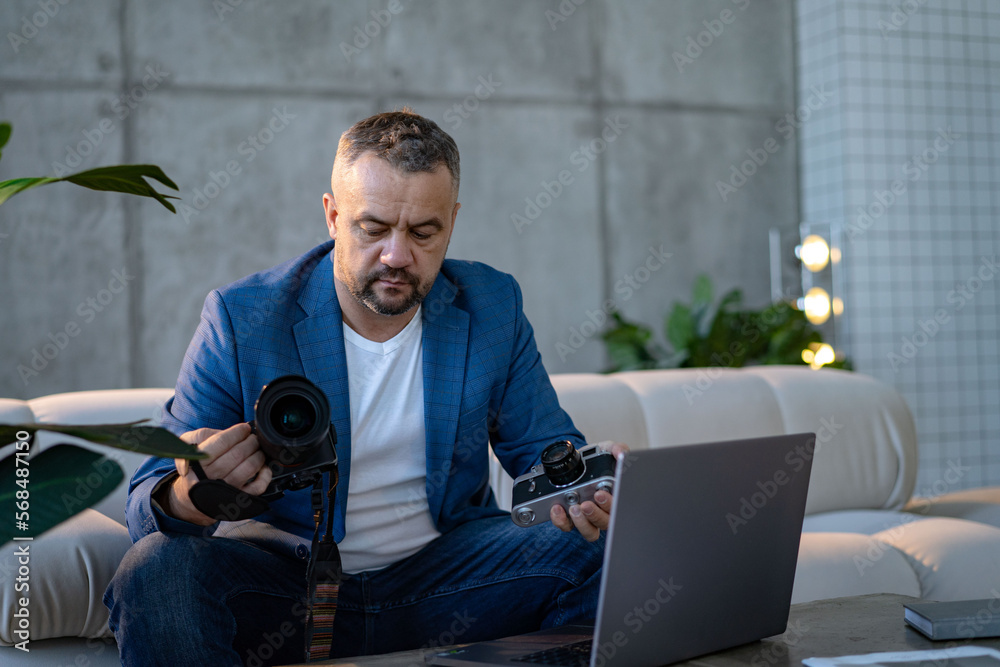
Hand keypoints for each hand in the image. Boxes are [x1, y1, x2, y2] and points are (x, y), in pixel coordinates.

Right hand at [158, 423, 272, 525]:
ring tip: (257, 450)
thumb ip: (202, 435)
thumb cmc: (192, 467)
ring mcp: (225, 491)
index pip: (222, 442)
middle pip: (238, 454)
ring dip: (258, 455)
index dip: (237, 432)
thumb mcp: (187, 447)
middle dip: (250, 442)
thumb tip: (230, 432)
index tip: (244, 428)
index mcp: (196, 463)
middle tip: (252, 438)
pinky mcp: (237, 500)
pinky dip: (265, 474)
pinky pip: (257, 487)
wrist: (188, 499)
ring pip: (249, 468)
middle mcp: (210, 478)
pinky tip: (262, 467)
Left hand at [550, 441, 629, 541]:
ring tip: (574, 508)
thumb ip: (618, 449)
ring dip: (582, 523)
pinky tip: (557, 509)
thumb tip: (621, 454)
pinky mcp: (571, 518)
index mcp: (616, 496)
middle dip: (596, 514)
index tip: (601, 494)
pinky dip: (562, 521)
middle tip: (587, 503)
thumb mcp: (608, 449)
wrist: (575, 460)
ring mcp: (588, 516)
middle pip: (606, 522)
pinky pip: (568, 527)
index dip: (612, 505)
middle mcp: (604, 510)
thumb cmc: (596, 459)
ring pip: (590, 531)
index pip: (620, 509)